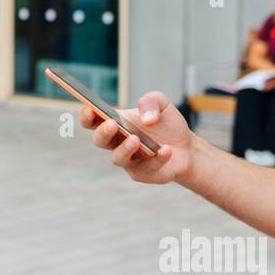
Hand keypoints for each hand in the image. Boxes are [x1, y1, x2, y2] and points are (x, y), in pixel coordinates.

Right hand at [79, 91, 194, 184]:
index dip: (87, 116)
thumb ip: (151, 101)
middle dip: (103, 132)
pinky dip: (156, 158)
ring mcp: (128, 160)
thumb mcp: (162, 103)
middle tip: (112, 124)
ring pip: (117, 158)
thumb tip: (145, 119)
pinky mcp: (142, 173)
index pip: (93, 121)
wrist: (187, 148)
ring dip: (125, 149)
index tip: (90, 109)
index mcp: (116, 122)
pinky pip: (145, 168)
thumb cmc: (167, 124)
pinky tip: (166, 149)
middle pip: (99, 140)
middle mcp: (117, 143)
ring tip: (135, 139)